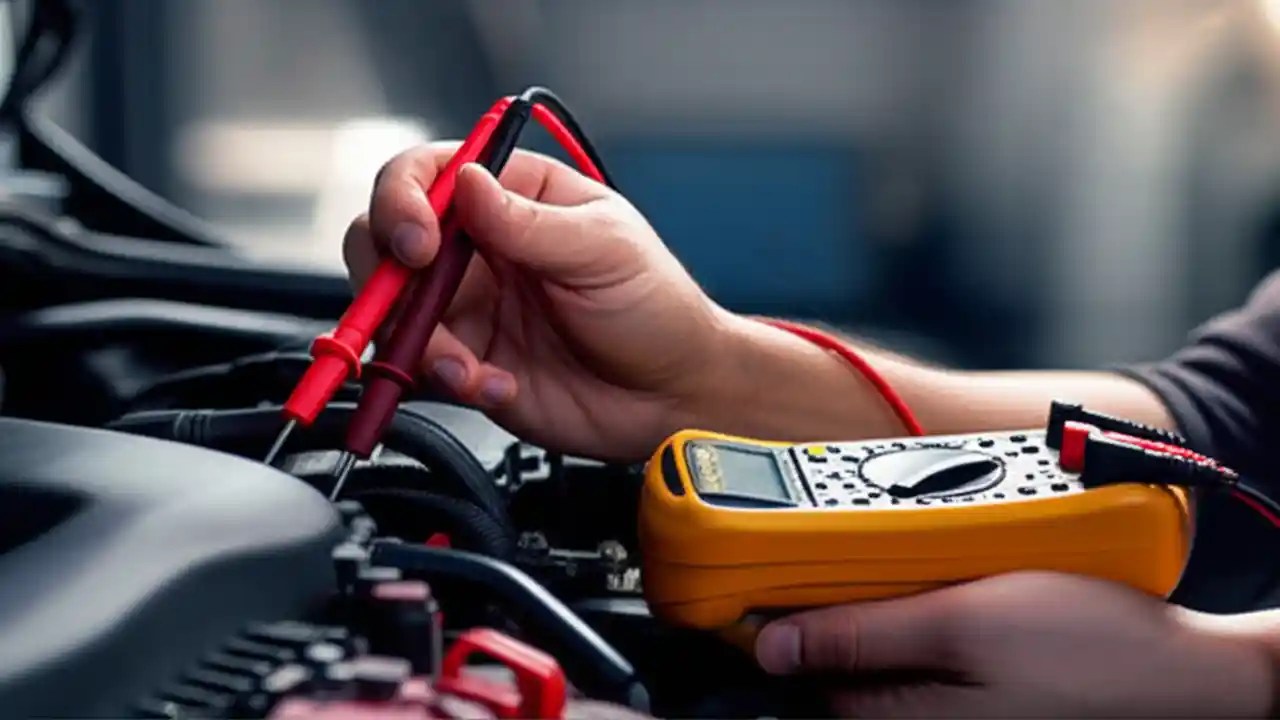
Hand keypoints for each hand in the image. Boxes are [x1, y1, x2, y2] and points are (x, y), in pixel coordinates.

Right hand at [343, 143, 732, 460]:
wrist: (672, 396)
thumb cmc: (655, 308)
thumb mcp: (603, 251)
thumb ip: (530, 223)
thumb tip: (467, 183)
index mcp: (513, 197)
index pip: (428, 173)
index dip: (404, 199)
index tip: (417, 239)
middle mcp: (479, 248)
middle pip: (385, 237)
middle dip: (384, 270)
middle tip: (414, 301)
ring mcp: (468, 307)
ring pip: (392, 310)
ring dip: (419, 341)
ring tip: (471, 367)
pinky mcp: (468, 362)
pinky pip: (423, 368)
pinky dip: (448, 380)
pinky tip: (497, 385)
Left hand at [754, 572, 1274, 717]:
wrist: (1181, 668)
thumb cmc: (1086, 650)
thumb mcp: (959, 627)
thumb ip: (859, 635)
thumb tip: (769, 647)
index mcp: (898, 718)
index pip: (802, 667)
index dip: (781, 610)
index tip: (773, 562)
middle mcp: (919, 719)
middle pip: (844, 653)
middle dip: (843, 596)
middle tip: (863, 547)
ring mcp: (951, 706)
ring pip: (888, 644)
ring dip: (889, 594)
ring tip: (924, 558)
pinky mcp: (980, 688)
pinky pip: (930, 643)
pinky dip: (929, 604)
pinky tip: (955, 578)